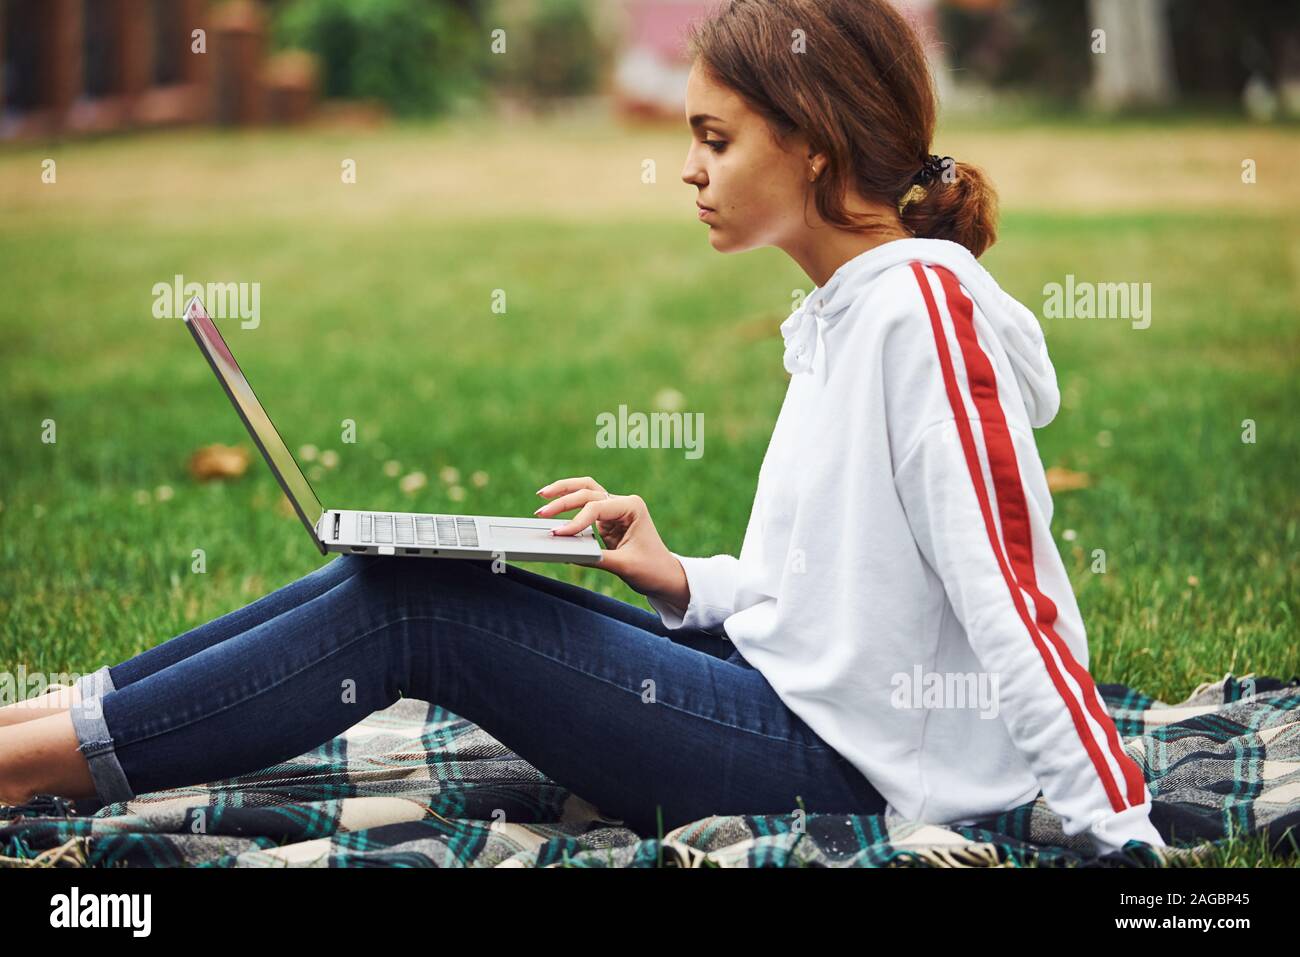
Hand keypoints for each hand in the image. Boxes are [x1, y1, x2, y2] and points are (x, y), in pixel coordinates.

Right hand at [534, 476, 688, 605]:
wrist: (665, 575)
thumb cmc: (651, 569)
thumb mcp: (624, 566)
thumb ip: (595, 558)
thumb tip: (567, 553)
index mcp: (632, 507)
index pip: (596, 508)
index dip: (575, 521)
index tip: (558, 535)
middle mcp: (623, 503)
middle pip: (587, 491)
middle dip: (563, 500)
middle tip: (541, 513)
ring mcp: (614, 509)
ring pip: (585, 490)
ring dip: (564, 492)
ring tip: (542, 495)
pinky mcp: (607, 520)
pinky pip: (584, 506)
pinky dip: (568, 504)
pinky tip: (552, 507)